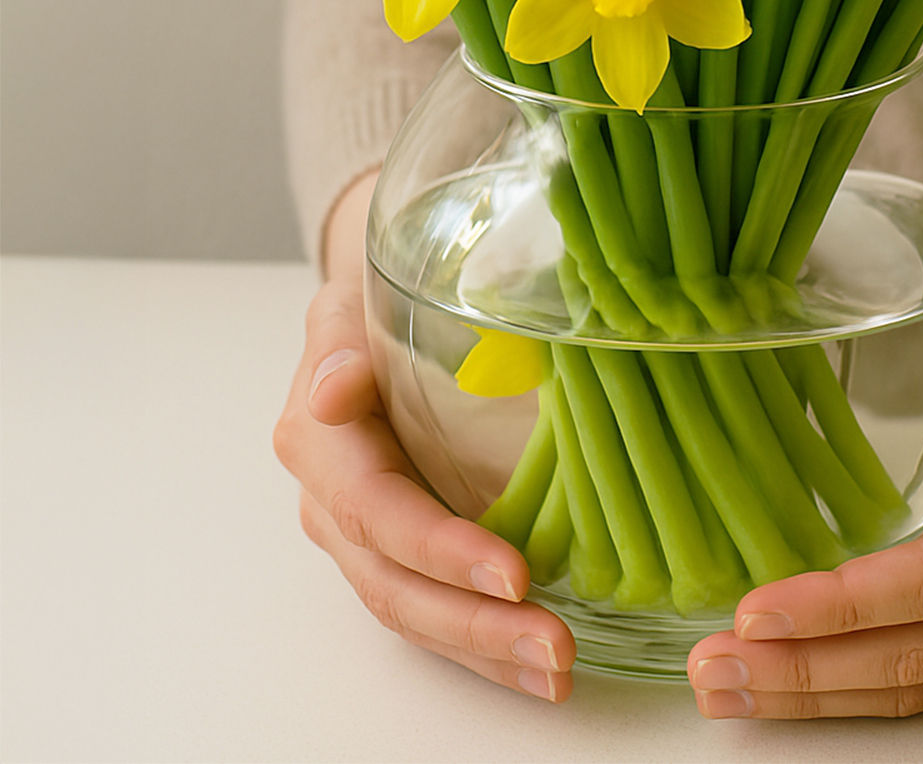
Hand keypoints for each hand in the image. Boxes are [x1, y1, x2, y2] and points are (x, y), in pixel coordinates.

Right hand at [273, 171, 574, 701]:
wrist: (371, 310)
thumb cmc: (373, 295)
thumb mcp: (354, 298)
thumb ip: (342, 339)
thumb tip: (334, 391)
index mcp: (319, 443)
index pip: (377, 512)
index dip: (440, 549)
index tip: (514, 575)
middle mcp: (332, 503)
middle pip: (396, 584)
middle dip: (475, 626)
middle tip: (556, 650)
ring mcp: (363, 537)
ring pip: (416, 613)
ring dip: (488, 650)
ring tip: (560, 669)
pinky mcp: (399, 550)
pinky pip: (435, 610)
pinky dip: (485, 644)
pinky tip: (539, 664)